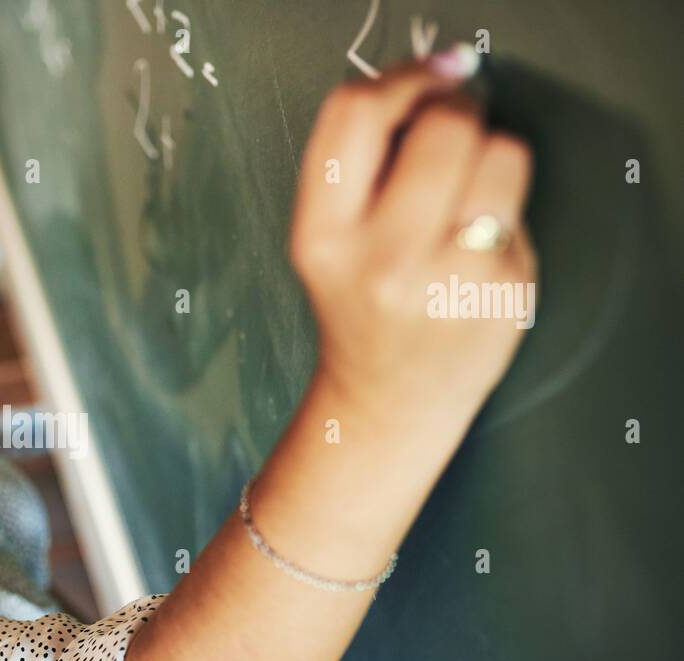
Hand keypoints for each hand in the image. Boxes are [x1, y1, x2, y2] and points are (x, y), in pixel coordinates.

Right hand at [289, 57, 537, 414]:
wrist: (389, 397)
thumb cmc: (361, 306)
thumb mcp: (326, 238)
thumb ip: (360, 163)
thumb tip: (432, 82)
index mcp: (322, 237)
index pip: (356, 117)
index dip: (400, 80)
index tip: (424, 79)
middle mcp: (383, 259)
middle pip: (443, 125)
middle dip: (455, 110)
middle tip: (451, 129)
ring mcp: (450, 278)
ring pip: (499, 152)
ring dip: (490, 153)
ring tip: (467, 189)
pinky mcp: (503, 290)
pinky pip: (521, 203)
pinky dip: (506, 206)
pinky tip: (479, 238)